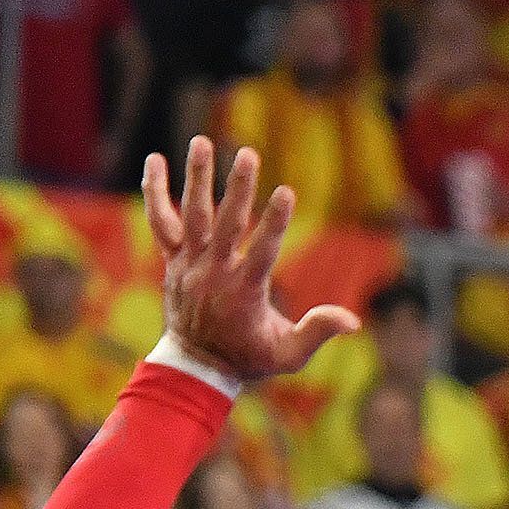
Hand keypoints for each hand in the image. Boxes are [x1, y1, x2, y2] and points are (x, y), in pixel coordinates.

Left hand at [142, 138, 360, 384]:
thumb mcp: (289, 354)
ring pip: (192, 215)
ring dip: (197, 177)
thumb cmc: (250, 358)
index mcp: (244, 292)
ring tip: (202, 142)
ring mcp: (190, 263)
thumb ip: (317, 332)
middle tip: (249, 154)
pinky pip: (161, 221)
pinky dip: (155, 191)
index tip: (287, 192)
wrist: (198, 365)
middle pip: (227, 224)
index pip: (263, 252)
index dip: (275, 222)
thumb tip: (353, 320)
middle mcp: (213, 273)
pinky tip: (155, 159)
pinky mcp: (173, 258)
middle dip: (239, 189)